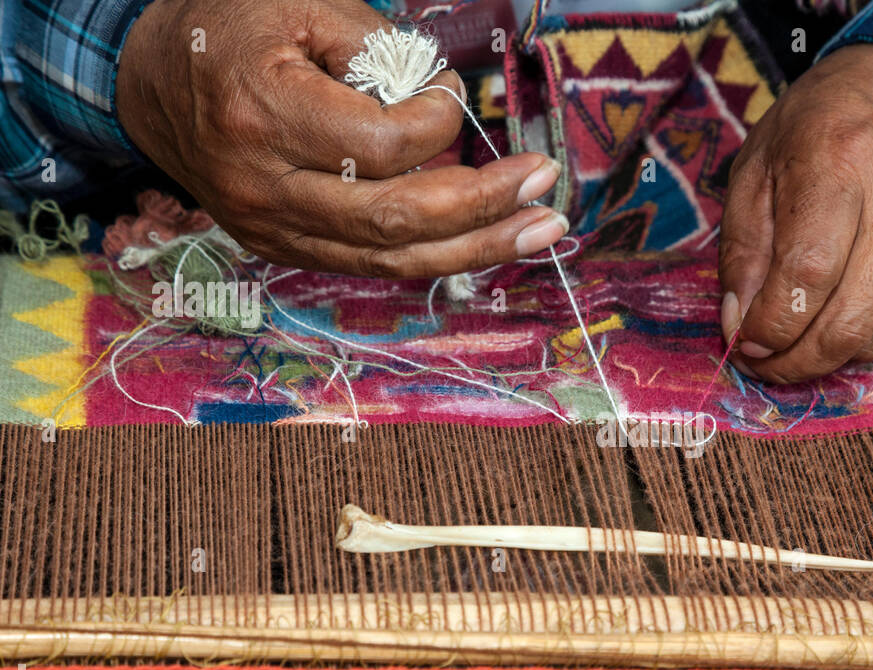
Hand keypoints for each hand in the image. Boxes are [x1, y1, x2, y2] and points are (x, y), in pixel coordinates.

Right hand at [117, 0, 567, 276]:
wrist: (152, 80)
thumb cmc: (231, 27)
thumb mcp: (301, 5)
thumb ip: (376, 51)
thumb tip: (441, 104)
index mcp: (263, 113)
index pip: (379, 146)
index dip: (436, 123)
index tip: (450, 91)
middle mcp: (264, 186)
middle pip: (393, 218)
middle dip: (482, 206)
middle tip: (544, 186)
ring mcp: (270, 228)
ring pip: (389, 258)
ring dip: (476, 248)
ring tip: (541, 229)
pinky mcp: (282, 249)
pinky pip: (370, 265)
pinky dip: (434, 256)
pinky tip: (487, 243)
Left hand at [718, 45, 872, 382]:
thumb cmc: (823, 125)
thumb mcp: (759, 167)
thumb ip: (743, 250)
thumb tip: (740, 326)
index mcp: (840, 164)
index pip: (806, 276)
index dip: (771, 327)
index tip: (745, 343)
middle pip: (849, 321)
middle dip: (797, 361)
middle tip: (766, 364)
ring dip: (832, 360)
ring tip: (799, 347)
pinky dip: (872, 346)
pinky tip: (845, 328)